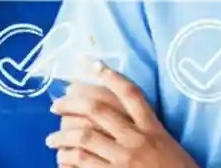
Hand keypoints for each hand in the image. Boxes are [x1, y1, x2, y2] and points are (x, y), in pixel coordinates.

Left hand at [47, 63, 197, 167]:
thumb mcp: (168, 146)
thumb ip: (150, 133)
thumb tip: (126, 124)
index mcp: (153, 129)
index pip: (131, 94)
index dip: (110, 76)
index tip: (92, 63)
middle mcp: (136, 140)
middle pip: (98, 112)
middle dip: (71, 105)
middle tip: (55, 105)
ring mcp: (123, 160)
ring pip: (84, 139)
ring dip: (62, 138)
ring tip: (51, 140)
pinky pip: (83, 165)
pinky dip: (68, 161)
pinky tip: (61, 161)